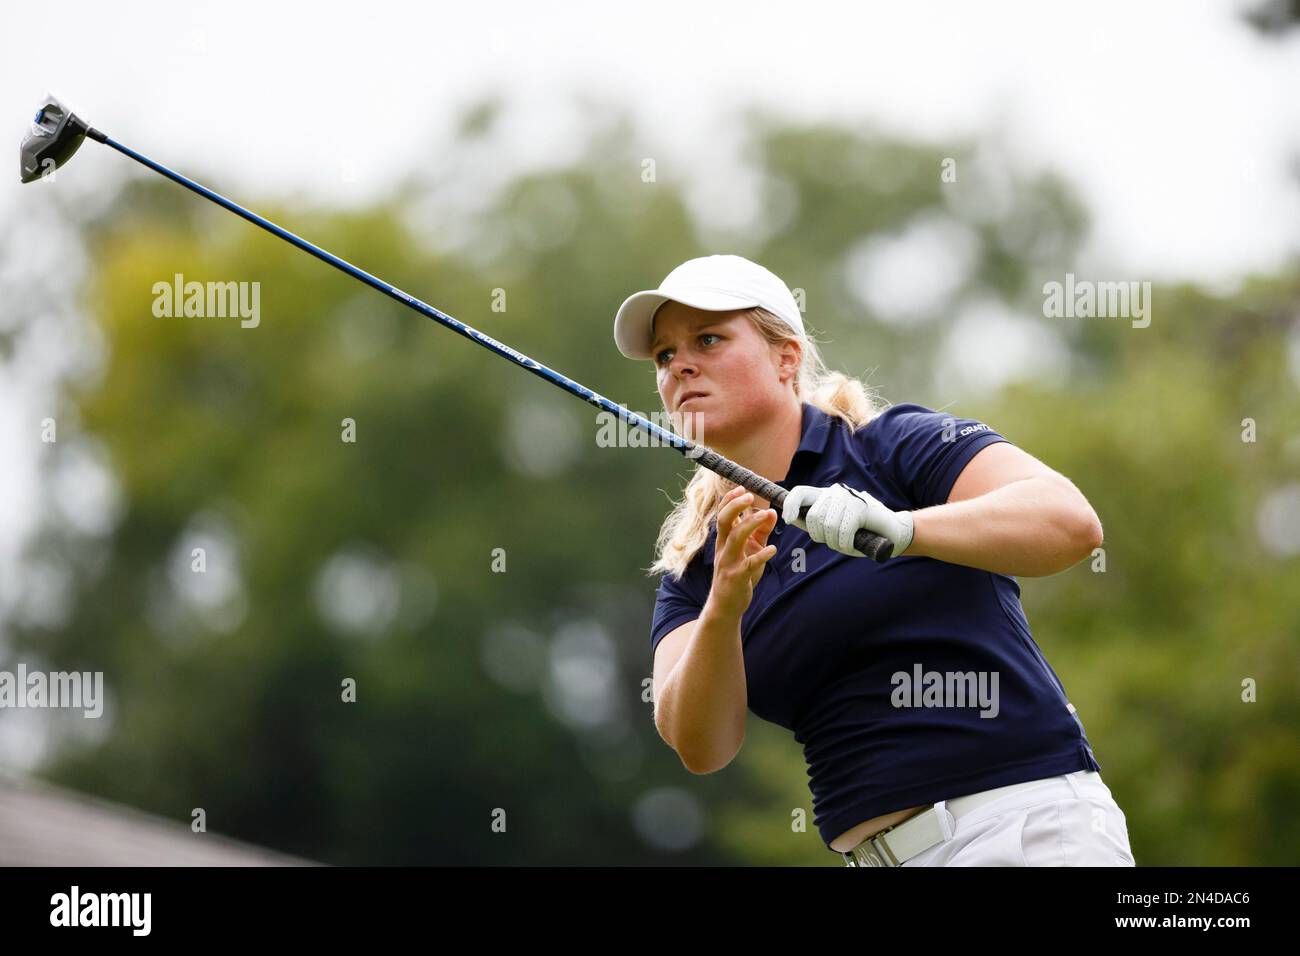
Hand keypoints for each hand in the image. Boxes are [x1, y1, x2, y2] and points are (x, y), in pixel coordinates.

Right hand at [706, 487, 778, 619]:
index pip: (723, 515)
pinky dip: (762, 555)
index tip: (741, 487)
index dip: (730, 500)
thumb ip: (760, 532)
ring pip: (735, 538)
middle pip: (724, 521)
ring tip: (765, 514)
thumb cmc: (738, 574)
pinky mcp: (737, 578)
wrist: (725, 605)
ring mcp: (728, 563)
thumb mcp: (750, 550)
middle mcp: (723, 548)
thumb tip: (772, 512)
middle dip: (735, 506)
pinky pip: (749, 564)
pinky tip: (773, 550)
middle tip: (749, 495)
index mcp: (724, 540)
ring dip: (750, 524)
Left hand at [782, 482, 914, 557]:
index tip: (788, 520)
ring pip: (828, 525)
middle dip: (819, 536)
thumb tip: (790, 518)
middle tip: (834, 541)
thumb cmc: (861, 532)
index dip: (790, 505)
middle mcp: (836, 492)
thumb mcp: (832, 527)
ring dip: (835, 542)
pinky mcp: (861, 507)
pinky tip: (853, 544)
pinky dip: (846, 543)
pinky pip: (843, 530)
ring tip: (846, 542)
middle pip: (813, 516)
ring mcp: (849, 497)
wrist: (893, 533)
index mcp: (826, 495)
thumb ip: (814, 522)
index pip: (800, 492)